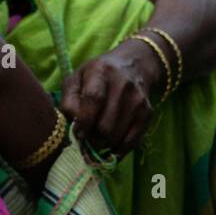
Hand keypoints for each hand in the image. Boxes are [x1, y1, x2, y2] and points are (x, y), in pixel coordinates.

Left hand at [60, 39, 162, 154]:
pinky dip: (118, 149)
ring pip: (117, 136)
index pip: (93, 99)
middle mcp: (122, 84)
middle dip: (92, 138)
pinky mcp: (147, 113)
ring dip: (104, 144)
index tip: (77, 133)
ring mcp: (137, 99)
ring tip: (97, 138)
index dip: (84, 121)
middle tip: (87, 137)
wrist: (134, 65)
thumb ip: (68, 99)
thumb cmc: (97, 75)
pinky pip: (131, 141)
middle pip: (105, 125)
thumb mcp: (77, 78)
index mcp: (101, 71)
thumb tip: (72, 123)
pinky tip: (111, 144)